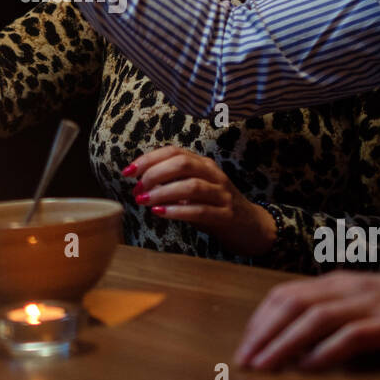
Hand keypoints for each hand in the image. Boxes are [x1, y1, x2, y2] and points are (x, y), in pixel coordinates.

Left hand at [126, 146, 276, 257]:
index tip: (128, 172)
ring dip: (163, 192)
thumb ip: (172, 183)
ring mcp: (222, 194)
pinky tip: (160, 213)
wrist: (251, 227)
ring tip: (144, 201)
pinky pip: (200, 210)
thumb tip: (141, 182)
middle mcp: (213, 174)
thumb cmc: (214, 207)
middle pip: (182, 163)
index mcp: (203, 164)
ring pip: (191, 186)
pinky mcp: (226, 215)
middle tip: (138, 188)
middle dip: (155, 173)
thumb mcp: (193, 190)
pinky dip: (177, 211)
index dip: (148, 159)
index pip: (174, 151)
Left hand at [234, 270, 379, 371]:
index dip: (260, 319)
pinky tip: (311, 367)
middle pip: (293, 305)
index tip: (245, 343)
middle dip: (263, 333)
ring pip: (315, 319)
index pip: (285, 294)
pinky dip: (327, 352)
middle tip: (245, 359)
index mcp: (338, 282)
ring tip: (266, 366)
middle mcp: (348, 288)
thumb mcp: (363, 301)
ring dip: (285, 344)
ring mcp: (370, 304)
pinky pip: (352, 336)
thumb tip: (296, 341)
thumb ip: (332, 312)